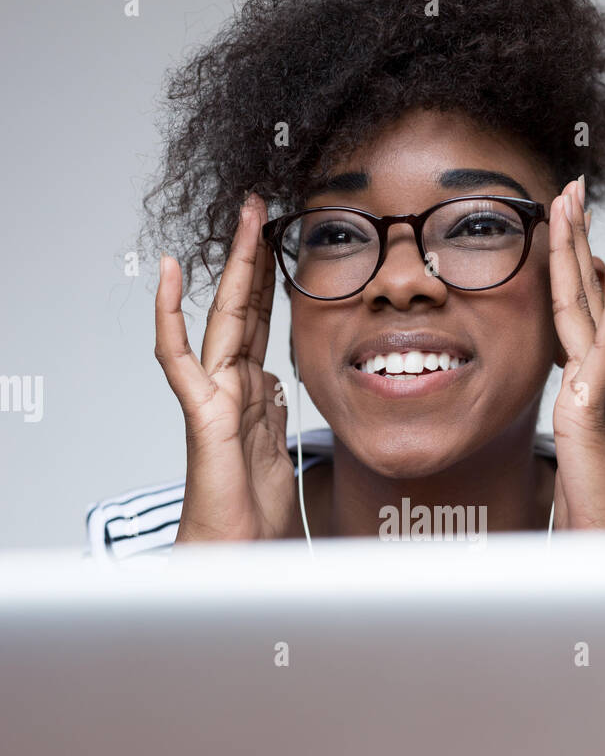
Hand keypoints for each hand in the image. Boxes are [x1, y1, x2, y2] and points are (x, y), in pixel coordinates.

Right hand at [155, 193, 295, 542]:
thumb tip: (278, 385)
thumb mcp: (282, 449)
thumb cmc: (254, 509)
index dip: (270, 281)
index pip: (263, 323)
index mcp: (253, 391)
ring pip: (222, 317)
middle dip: (254, 256)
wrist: (238, 548)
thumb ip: (277, 413)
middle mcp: (231, 384)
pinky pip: (179, 357)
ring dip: (234, 266)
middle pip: (244, 307)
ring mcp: (214, 393)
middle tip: (260, 206)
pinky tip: (172, 274)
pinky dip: (171, 316)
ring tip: (244, 218)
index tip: (281, 240)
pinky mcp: (200, 410)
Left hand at [548, 177, 604, 549]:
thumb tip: (566, 409)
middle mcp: (596, 376)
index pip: (572, 317)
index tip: (567, 231)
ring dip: (582, 249)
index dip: (570, 272)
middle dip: (573, 241)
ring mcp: (600, 384)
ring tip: (577, 199)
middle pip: (581, 296)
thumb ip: (568, 427)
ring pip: (588, 304)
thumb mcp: (569, 458)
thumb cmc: (591, 509)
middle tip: (569, 189)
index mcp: (584, 386)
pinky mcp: (599, 401)